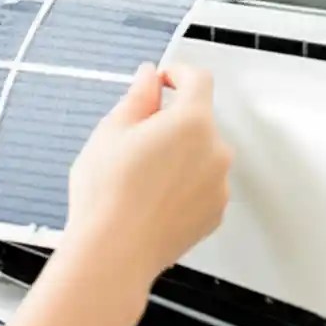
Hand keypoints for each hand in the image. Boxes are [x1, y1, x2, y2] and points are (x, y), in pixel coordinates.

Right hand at [64, 63, 231, 305]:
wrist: (113, 252)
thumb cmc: (107, 195)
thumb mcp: (111, 131)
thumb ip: (138, 97)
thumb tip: (149, 78)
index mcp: (192, 122)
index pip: (197, 80)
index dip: (177, 73)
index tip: (163, 80)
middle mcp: (216, 151)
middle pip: (198, 121)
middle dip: (171, 124)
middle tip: (133, 141)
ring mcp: (219, 185)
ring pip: (200, 155)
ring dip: (178, 156)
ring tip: (139, 178)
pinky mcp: (214, 213)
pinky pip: (202, 186)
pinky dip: (182, 186)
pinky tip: (151, 198)